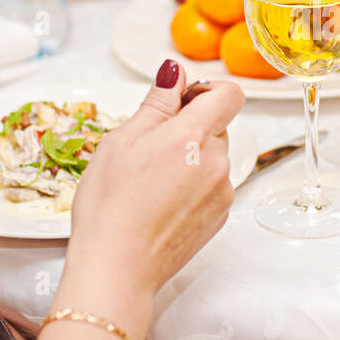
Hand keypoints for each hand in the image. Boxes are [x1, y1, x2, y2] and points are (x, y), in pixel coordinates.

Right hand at [66, 60, 244, 298]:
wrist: (117, 267)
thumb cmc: (111, 204)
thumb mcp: (122, 140)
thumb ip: (157, 103)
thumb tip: (174, 73)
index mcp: (193, 137)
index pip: (229, 94)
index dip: (205, 91)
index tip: (180, 101)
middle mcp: (217, 163)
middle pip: (217, 127)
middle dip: (189, 128)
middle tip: (149, 148)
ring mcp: (222, 193)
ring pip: (213, 158)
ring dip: (191, 159)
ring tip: (150, 181)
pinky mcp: (219, 217)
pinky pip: (212, 186)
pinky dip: (193, 186)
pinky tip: (160, 202)